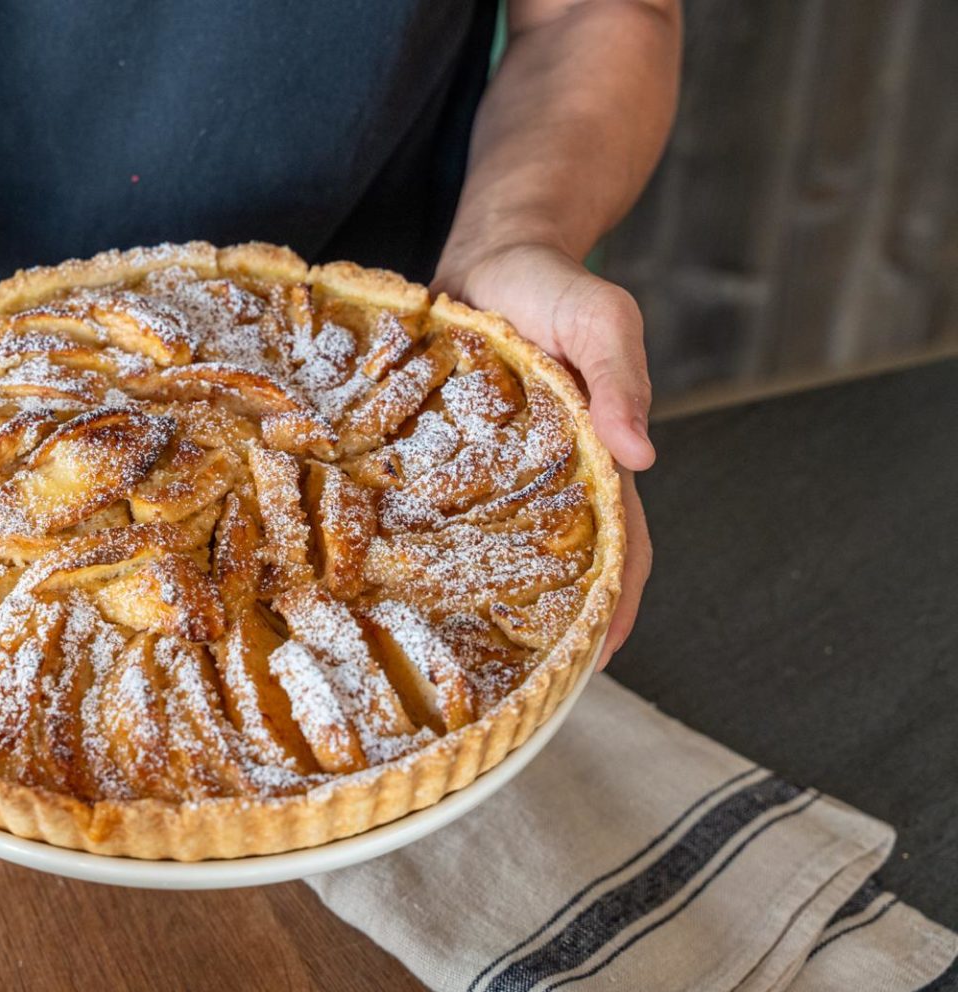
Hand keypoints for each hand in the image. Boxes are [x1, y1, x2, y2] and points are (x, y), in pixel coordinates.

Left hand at [433, 242, 654, 667]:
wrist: (487, 254)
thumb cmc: (552, 285)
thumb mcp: (601, 316)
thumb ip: (622, 376)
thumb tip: (643, 454)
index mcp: (592, 461)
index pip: (618, 550)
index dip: (615, 607)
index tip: (596, 662)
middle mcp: (542, 479)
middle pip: (552, 568)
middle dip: (543, 626)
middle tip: (513, 688)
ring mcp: (491, 474)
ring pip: (491, 552)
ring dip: (480, 600)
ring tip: (446, 658)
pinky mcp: (442, 460)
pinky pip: (438, 516)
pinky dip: (430, 553)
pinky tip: (398, 588)